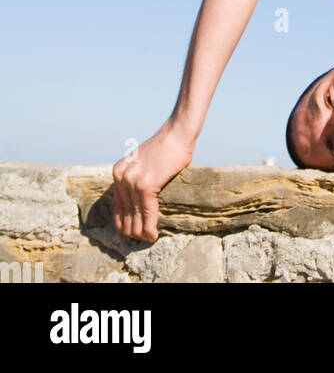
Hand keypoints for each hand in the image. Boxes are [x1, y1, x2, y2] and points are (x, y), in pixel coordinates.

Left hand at [112, 124, 194, 242]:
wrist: (178, 132)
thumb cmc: (166, 146)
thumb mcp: (142, 161)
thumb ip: (136, 177)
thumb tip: (139, 199)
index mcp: (118, 171)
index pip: (117, 205)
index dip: (124, 222)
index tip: (132, 232)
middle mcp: (121, 176)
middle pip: (124, 213)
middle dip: (132, 230)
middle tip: (141, 240)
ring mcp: (132, 181)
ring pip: (135, 216)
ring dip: (141, 232)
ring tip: (148, 240)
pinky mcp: (146, 185)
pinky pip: (147, 213)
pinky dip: (150, 226)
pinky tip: (153, 235)